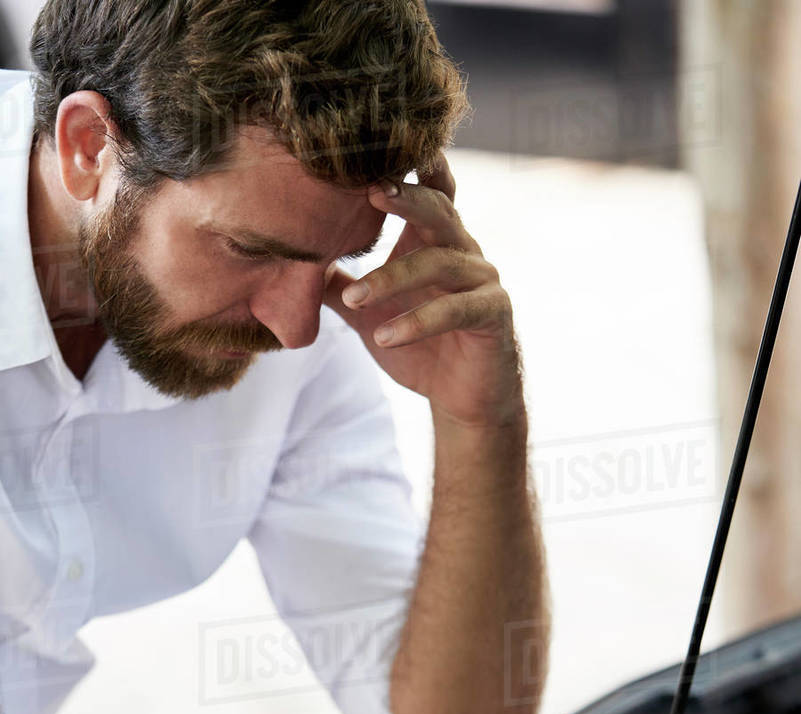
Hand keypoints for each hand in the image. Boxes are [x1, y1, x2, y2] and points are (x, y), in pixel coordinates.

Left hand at [324, 154, 523, 427]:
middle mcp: (463, 250)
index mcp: (434, 240)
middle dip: (405, 197)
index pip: (427, 190)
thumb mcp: (368, 315)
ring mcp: (483, 280)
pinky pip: (454, 309)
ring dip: (392, 278)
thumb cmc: (418, 349)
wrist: (460, 401)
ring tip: (355, 300)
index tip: (374, 149)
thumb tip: (290, 263)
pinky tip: (385, 338)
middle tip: (371, 189)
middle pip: (438, 209)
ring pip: (439, 262)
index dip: (409, 167)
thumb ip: (338, 285)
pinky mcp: (494, 314)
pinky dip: (418, 322)